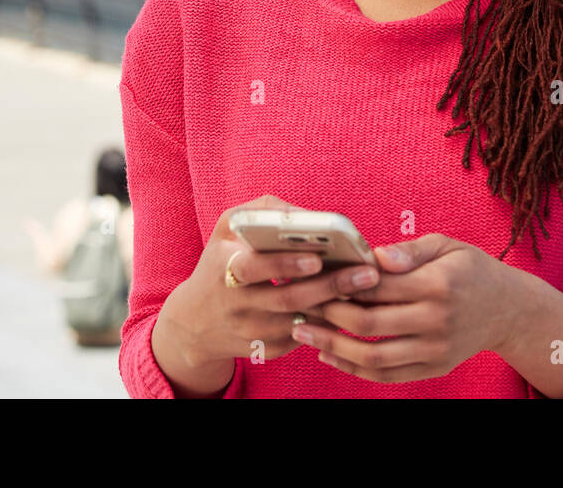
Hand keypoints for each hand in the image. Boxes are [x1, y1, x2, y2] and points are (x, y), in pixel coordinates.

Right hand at [152, 195, 382, 382]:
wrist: (194, 321)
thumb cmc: (221, 260)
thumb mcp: (227, 227)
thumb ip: (264, 211)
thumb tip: (307, 216)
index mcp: (225, 269)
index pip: (255, 267)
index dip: (286, 263)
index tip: (318, 257)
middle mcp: (236, 304)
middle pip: (288, 298)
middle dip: (331, 285)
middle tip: (367, 274)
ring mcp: (251, 332)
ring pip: (301, 321)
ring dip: (337, 306)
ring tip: (368, 289)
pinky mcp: (265, 351)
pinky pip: (303, 336)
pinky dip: (328, 324)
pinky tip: (351, 308)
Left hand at [294, 234, 519, 382]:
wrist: (509, 310)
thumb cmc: (471, 270)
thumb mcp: (447, 245)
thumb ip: (409, 250)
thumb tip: (374, 256)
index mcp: (438, 283)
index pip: (378, 285)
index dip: (342, 282)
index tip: (314, 277)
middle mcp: (437, 320)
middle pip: (369, 324)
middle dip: (327, 316)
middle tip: (299, 306)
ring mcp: (436, 349)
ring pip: (373, 357)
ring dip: (332, 347)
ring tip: (303, 334)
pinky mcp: (435, 368)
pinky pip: (387, 376)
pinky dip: (354, 370)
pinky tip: (331, 356)